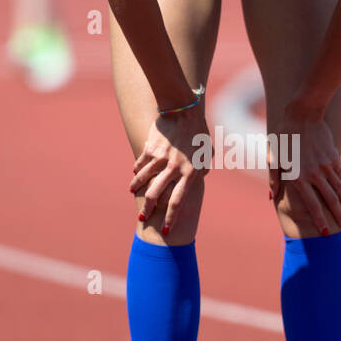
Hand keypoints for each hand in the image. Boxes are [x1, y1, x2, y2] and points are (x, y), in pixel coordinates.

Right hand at [130, 108, 209, 235]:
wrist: (184, 110)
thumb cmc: (198, 132)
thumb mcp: (207, 152)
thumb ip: (203, 168)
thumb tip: (200, 178)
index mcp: (190, 172)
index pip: (178, 201)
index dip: (171, 217)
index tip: (166, 230)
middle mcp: (175, 167)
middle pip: (156, 195)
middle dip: (148, 210)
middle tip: (142, 219)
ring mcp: (161, 158)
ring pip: (143, 179)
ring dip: (137, 188)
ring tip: (133, 192)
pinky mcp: (151, 148)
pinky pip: (141, 164)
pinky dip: (137, 170)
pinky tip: (135, 173)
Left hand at [273, 103, 340, 233]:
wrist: (302, 114)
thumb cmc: (283, 137)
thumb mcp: (274, 158)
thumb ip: (274, 179)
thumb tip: (272, 197)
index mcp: (299, 178)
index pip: (313, 205)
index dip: (319, 221)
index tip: (324, 232)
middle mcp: (315, 174)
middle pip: (330, 200)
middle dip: (337, 216)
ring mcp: (327, 166)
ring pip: (338, 188)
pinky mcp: (333, 156)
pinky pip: (339, 174)